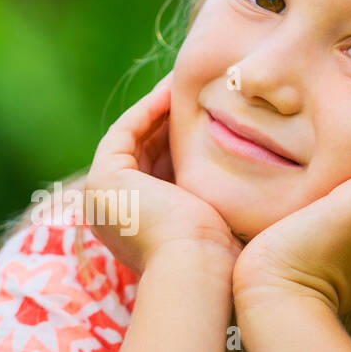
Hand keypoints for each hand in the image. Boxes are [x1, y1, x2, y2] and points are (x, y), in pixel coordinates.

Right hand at [85, 73, 241, 275]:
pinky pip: (125, 132)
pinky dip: (148, 110)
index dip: (181, 140)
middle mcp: (113, 212)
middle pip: (144, 152)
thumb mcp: (215, 220)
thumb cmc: (217, 254)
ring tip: (188, 83)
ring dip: (160, 109)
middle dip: (170, 121)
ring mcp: (103, 196)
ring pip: (133, 139)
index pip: (159, 171)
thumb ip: (217, 198)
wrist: (196, 269)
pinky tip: (175, 92)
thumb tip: (248, 180)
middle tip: (199, 90)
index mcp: (137, 226)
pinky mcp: (102, 179)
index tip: (211, 114)